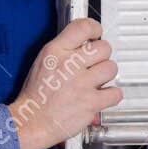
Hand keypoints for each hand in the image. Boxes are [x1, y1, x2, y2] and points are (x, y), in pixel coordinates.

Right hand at [7, 18, 122, 148]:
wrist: (32, 121)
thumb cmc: (36, 95)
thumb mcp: (43, 61)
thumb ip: (64, 49)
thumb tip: (85, 41)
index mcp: (55, 51)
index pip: (84, 27)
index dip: (95, 29)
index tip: (96, 34)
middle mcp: (69, 65)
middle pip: (103, 47)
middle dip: (101, 55)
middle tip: (95, 63)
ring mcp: (82, 84)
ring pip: (112, 68)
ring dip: (106, 75)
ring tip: (96, 80)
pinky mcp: (91, 103)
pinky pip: (115, 93)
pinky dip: (111, 95)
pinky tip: (101, 96)